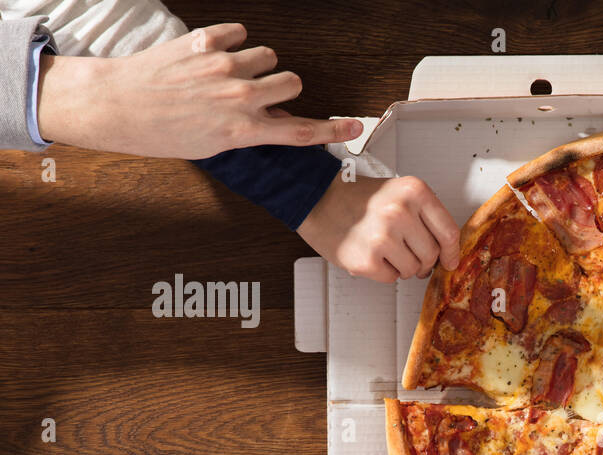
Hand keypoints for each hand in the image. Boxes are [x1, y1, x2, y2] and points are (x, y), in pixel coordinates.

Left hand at [36, 23, 360, 158]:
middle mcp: (239, 97)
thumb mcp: (212, 146)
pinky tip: (214, 53)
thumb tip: (271, 118)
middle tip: (261, 91)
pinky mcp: (205, 42)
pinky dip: (232, 41)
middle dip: (282, 85)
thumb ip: (247, 131)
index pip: (302, 131)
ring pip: (268, 55)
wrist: (118, 105)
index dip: (333, 130)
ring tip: (230, 73)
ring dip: (257, 63)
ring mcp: (223, 67)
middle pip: (292, 81)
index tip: (355, 127)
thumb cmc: (160, 132)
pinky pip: (239, 33)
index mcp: (243, 131)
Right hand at [297, 174, 461, 280]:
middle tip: (404, 251)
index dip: (451, 252)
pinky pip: (391, 278)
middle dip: (422, 260)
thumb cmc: (359, 198)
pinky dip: (383, 271)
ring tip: (383, 248)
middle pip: (432, 255)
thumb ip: (425, 217)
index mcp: (414, 191)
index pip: (448, 232)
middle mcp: (400, 212)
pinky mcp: (367, 260)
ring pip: (413, 270)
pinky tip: (370, 253)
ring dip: (402, 266)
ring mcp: (383, 237)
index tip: (450, 261)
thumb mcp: (399, 193)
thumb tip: (447, 252)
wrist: (318, 198)